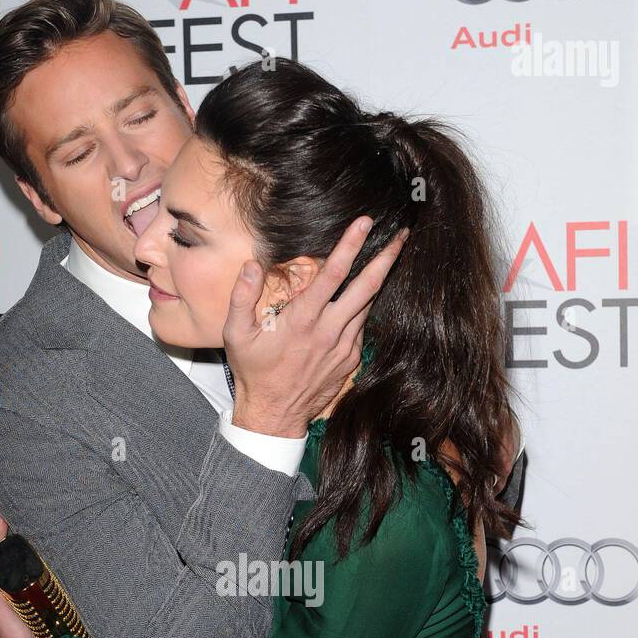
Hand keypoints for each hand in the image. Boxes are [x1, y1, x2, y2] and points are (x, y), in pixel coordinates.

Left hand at [0, 512, 38, 637]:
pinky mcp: (31, 614)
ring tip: (22, 541)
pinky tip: (37, 572)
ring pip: (13, 575)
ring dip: (17, 557)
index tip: (1, 518)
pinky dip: (30, 573)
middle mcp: (1, 599)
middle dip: (4, 544)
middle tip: (10, 525)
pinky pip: (28, 587)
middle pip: (0, 565)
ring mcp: (16, 606)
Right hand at [223, 217, 408, 437]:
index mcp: (302, 321)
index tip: (365, 223)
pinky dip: (365, 307)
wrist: (274, 415)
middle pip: (366, 287)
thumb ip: (241, 297)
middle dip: (386, 258)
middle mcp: (328, 332)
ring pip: (368, 305)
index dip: (350, 245)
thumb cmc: (254, 373)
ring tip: (391, 254)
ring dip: (380, 279)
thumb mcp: (235, 335)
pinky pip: (361, 327)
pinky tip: (365, 294)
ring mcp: (343, 347)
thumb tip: (252, 264)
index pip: (333, 274)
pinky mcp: (350, 359)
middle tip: (402, 234)